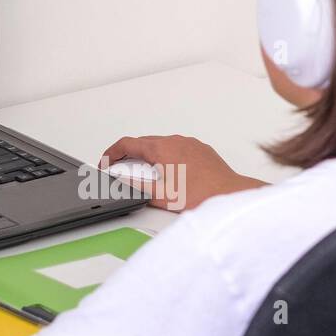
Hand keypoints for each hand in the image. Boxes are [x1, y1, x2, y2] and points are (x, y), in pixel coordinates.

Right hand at [100, 134, 264, 210]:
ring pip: (161, 144)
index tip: (106, 161)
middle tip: (119, 166)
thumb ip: (136, 186)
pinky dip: (166, 155)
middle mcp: (176, 141)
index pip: (128, 144)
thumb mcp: (160, 195)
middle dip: (128, 154)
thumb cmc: (201, 195)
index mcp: (162, 149)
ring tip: (142, 170)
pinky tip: (167, 171)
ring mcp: (190, 143)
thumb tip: (122, 181)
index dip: (112, 153)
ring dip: (148, 154)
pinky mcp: (201, 150)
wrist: (229, 194)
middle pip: (144, 142)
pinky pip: (177, 147)